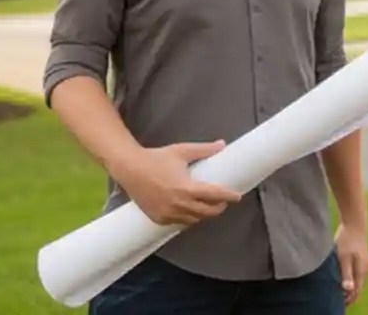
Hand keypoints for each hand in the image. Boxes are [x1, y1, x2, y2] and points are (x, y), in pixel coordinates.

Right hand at [109, 140, 241, 226]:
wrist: (129, 168)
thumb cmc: (156, 158)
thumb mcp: (182, 151)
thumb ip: (204, 150)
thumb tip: (222, 144)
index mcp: (186, 188)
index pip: (215, 196)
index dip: (229, 196)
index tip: (237, 196)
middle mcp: (178, 204)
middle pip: (208, 212)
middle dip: (219, 207)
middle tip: (224, 201)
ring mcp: (168, 214)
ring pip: (195, 220)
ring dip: (204, 214)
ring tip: (209, 206)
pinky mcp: (159, 219)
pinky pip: (180, 223)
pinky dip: (188, 218)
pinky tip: (191, 212)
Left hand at [335, 223, 367, 305]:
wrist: (354, 223)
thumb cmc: (347, 240)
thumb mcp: (344, 257)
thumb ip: (346, 273)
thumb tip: (348, 290)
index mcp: (362, 271)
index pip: (356, 292)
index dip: (347, 300)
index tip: (337, 303)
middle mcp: (366, 270)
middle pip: (358, 288)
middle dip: (348, 296)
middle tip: (336, 301)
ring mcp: (365, 265)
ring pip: (358, 282)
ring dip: (349, 289)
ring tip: (337, 293)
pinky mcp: (362, 260)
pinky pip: (357, 275)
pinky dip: (350, 280)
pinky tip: (343, 280)